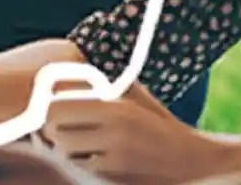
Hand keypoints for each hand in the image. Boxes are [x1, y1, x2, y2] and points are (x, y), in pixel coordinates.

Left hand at [40, 82, 221, 183]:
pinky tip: (93, 158)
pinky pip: (83, 167)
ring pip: (64, 150)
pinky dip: (82, 164)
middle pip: (54, 127)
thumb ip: (105, 86)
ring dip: (65, 149)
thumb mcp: (136, 97)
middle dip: (51, 130)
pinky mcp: (118, 172)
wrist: (192, 159)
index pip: (57, 104)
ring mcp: (116, 152)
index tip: (52, 111)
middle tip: (58, 130)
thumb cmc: (159, 124)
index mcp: (114, 104)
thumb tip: (70, 68)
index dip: (48, 108)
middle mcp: (113, 127)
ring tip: (76, 145)